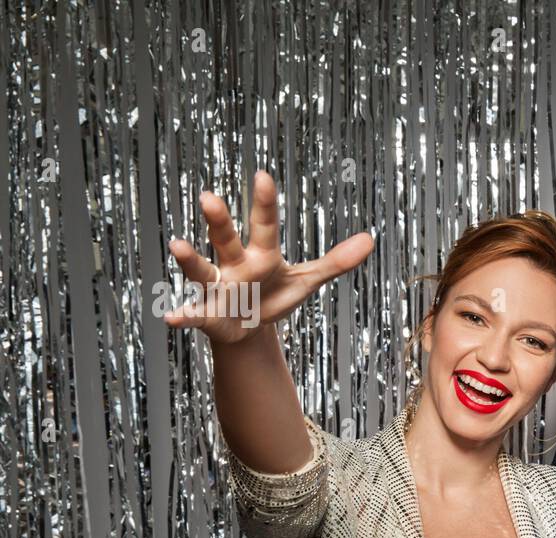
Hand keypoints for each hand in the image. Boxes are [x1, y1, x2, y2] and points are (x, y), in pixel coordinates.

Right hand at [164, 170, 372, 344]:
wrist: (249, 329)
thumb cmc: (274, 295)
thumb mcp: (306, 280)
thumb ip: (335, 261)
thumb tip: (370, 239)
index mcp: (261, 254)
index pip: (265, 225)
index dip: (264, 203)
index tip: (263, 176)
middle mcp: (234, 264)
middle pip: (225, 238)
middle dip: (218, 220)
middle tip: (209, 197)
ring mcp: (218, 288)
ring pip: (202, 270)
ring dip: (190, 259)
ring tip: (178, 245)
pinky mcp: (208, 315)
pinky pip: (194, 314)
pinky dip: (183, 315)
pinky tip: (171, 317)